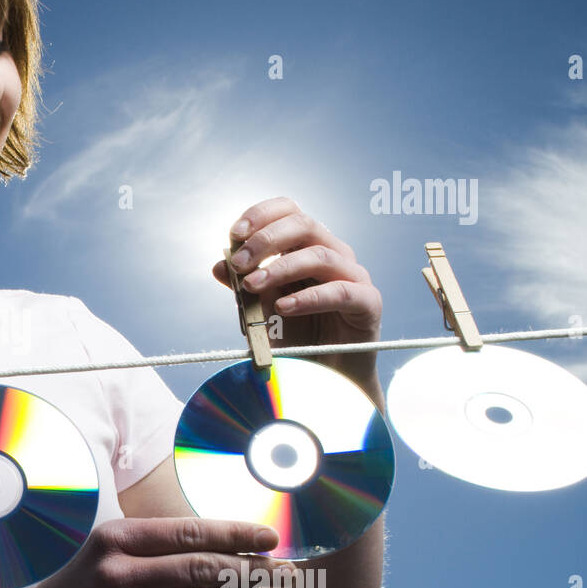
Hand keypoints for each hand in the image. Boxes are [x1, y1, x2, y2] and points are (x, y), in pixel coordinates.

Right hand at [9, 516, 288, 587]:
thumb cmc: (88, 581)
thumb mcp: (111, 548)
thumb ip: (160, 543)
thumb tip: (227, 541)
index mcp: (117, 538)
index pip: (188, 532)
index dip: (234, 534)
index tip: (268, 537)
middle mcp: (121, 573)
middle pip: (201, 567)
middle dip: (248, 566)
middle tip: (281, 567)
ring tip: (258, 587)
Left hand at [211, 197, 381, 380]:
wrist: (324, 376)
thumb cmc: (294, 336)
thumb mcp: (261, 309)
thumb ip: (244, 286)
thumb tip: (218, 266)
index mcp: (307, 246)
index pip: (289, 211)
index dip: (261, 216)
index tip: (234, 234)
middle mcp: (333, 254)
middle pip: (304, 225)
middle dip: (265, 241)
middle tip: (239, 264)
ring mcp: (353, 276)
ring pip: (320, 255)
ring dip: (280, 268)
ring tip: (252, 287)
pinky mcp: (368, 303)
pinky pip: (341, 292)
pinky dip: (308, 298)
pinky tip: (283, 308)